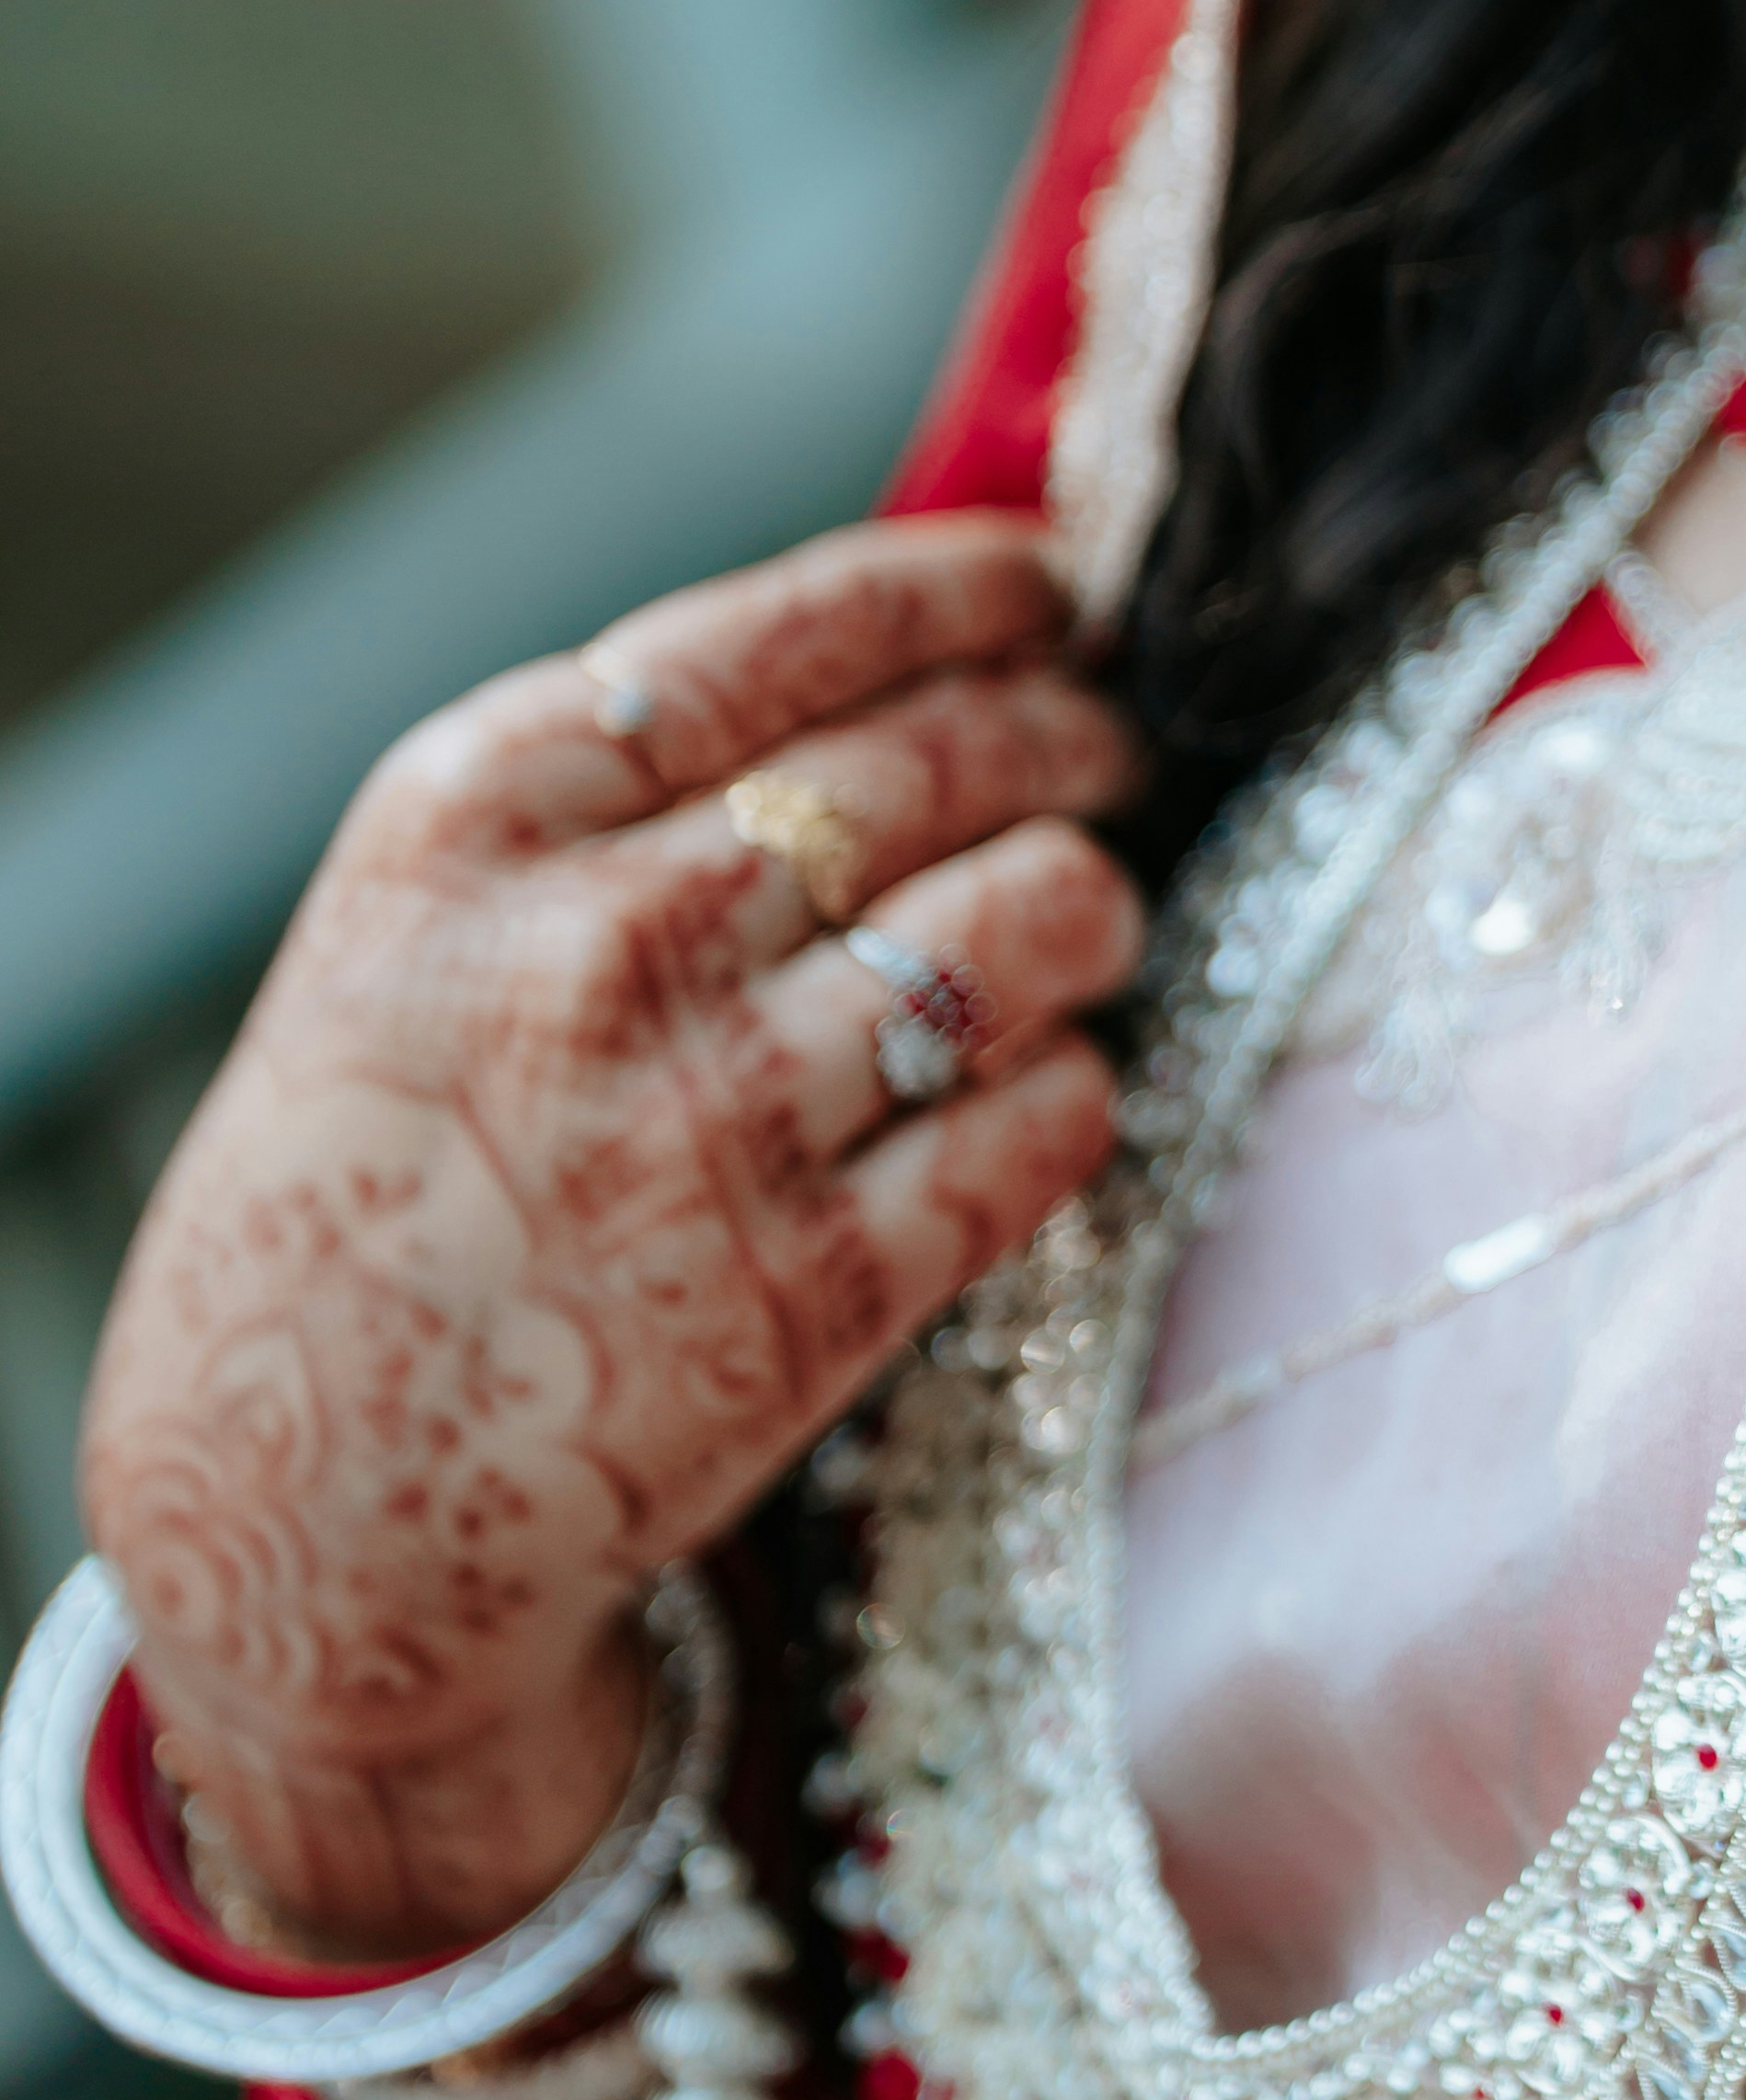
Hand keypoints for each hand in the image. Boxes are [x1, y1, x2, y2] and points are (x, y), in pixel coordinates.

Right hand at [79, 515, 1139, 1950]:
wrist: (282, 1513)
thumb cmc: (355, 1195)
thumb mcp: (406, 932)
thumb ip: (609, 800)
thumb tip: (890, 664)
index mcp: (479, 820)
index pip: (794, 631)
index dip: (965, 592)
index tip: (1050, 587)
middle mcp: (601, 946)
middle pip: (940, 758)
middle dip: (1070, 732)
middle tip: (1108, 744)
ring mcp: (714, 1124)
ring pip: (1032, 916)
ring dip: (1094, 902)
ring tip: (1085, 916)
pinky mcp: (812, 1298)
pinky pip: (1045, 1120)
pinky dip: (1075, 1084)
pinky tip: (1043, 1082)